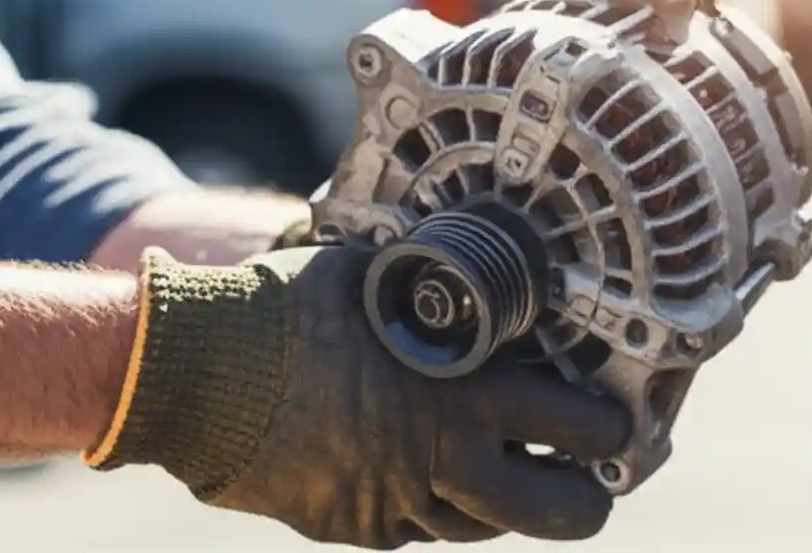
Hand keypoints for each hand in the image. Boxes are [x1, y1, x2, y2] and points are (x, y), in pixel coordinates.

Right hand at [86, 246, 628, 548]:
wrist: (194, 371)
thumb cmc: (292, 310)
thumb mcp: (386, 283)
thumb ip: (447, 299)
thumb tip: (486, 283)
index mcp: (465, 392)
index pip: (579, 427)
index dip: (611, 430)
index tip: (617, 424)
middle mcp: (442, 461)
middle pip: (556, 510)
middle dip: (588, 500)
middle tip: (594, 483)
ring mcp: (397, 505)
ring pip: (485, 527)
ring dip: (507, 504)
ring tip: (514, 476)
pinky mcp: (355, 527)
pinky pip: (419, 529)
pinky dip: (436, 509)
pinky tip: (427, 474)